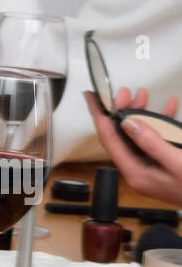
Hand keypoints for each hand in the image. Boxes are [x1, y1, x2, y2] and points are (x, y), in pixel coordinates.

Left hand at [85, 89, 181, 206]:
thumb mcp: (176, 163)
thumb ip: (151, 142)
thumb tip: (127, 123)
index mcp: (136, 174)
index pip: (109, 139)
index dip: (99, 116)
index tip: (92, 97)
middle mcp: (138, 172)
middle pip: (121, 136)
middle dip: (121, 111)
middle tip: (124, 92)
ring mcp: (149, 169)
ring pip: (137, 136)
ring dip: (140, 114)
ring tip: (143, 96)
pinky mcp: (161, 165)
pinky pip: (154, 140)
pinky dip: (160, 124)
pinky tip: (169, 109)